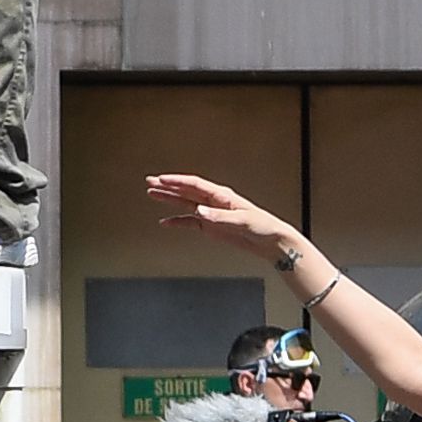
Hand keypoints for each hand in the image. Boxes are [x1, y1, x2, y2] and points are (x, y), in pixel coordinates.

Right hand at [145, 175, 302, 266]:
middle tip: (150, 182)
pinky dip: (177, 221)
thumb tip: (199, 211)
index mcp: (222, 195)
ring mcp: (211, 213)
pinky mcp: (211, 226)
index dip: (177, 181)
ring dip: (169, 199)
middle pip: (186, 190)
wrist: (271, 242)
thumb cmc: (262, 226)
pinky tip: (166, 222)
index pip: (194, 184)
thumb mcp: (241, 220)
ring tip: (153, 194)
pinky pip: (189, 221)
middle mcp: (214, 202)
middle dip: (168, 186)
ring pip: (185, 203)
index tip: (161, 179)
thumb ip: (218, 217)